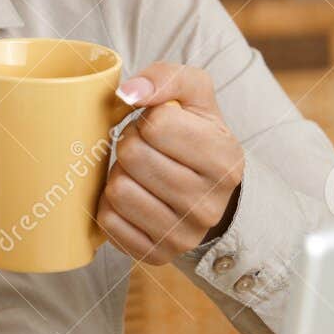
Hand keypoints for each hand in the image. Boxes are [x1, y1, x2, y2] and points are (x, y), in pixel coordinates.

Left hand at [97, 62, 244, 265]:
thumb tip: (128, 93)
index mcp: (224, 159)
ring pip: (118, 191)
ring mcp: (184, 236)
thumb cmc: (195, 135)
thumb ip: (167, 77)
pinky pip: (109, 223)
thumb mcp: (195, 96)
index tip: (157, 128)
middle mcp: (209, 204)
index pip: (156, 125)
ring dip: (119, 175)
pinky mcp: (157, 255)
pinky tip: (133, 198)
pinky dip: (112, 205)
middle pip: (132, 156)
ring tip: (139, 174)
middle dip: (130, 145)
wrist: (209, 193)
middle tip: (144, 150)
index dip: (146, 120)